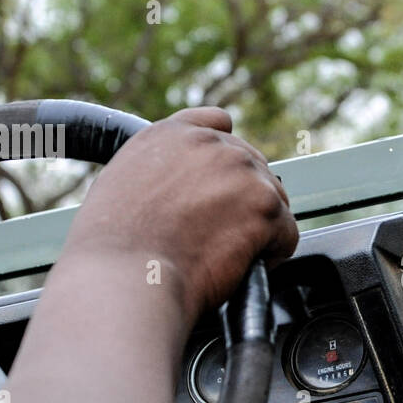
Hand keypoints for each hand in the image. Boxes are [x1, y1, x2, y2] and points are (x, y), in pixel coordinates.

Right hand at [65, 107, 297, 319]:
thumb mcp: (122, 186)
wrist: (126, 278)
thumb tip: (185, 187)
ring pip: (273, 199)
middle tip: (216, 236)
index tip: (223, 186)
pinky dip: (272, 255)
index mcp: (171, 135)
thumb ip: (160, 170)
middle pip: (253, 167)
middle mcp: (209, 144)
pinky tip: (239, 266)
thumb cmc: (115, 250)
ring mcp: (241, 171)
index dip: (226, 160)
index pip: (218, 124)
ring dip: (258, 227)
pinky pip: (287, 233)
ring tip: (221, 254)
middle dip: (243, 200)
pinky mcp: (264, 205)